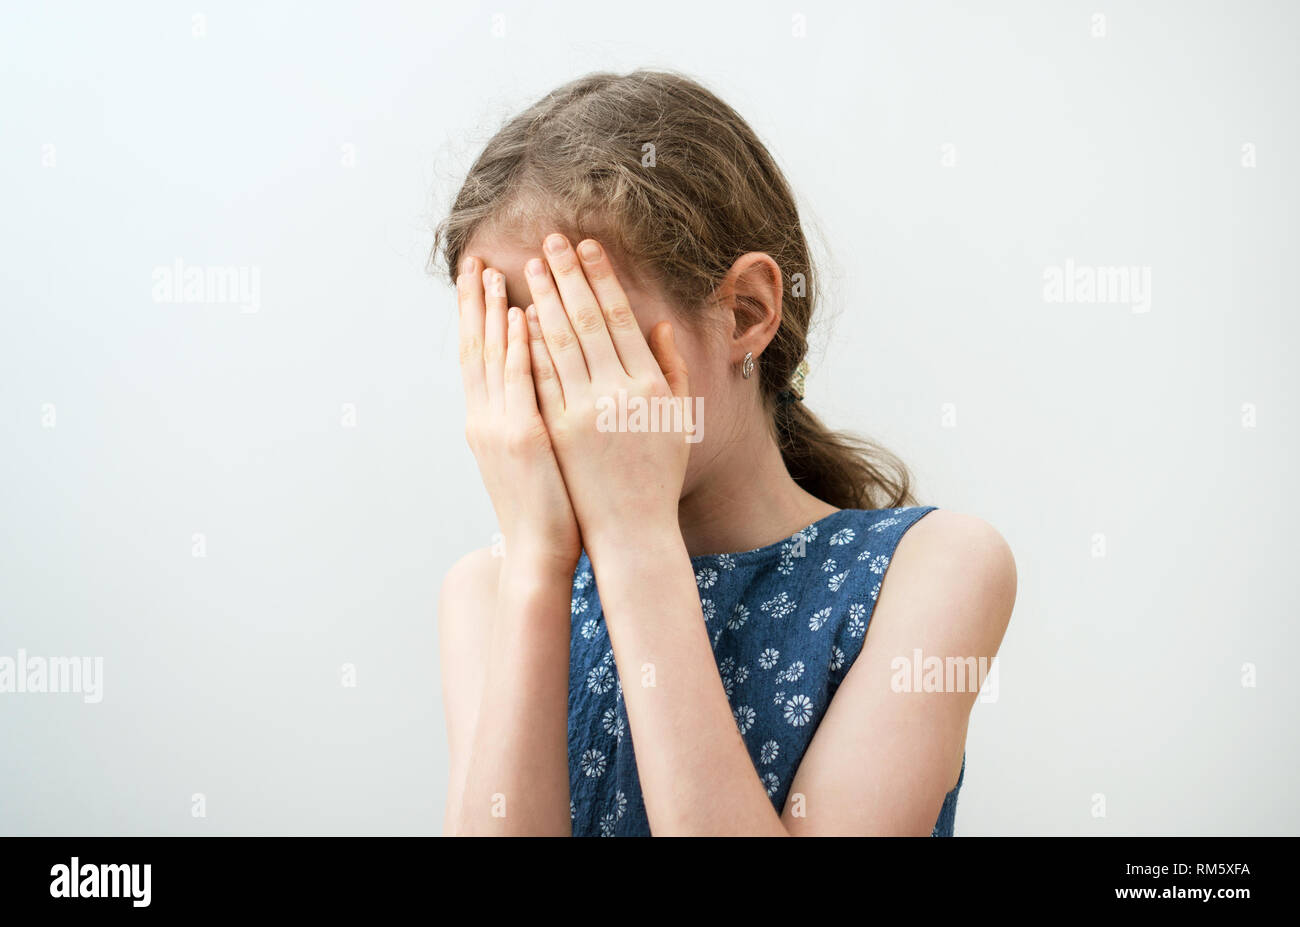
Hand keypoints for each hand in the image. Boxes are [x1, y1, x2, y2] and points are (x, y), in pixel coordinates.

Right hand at [457, 256, 580, 578]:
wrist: (538, 552)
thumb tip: (539, 383)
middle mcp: (486, 418)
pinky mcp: (523, 438)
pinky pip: (521, 382)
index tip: (478, 279)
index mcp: (489, 420)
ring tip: (494, 271)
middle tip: (472, 260)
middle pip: (477, 348)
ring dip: (493, 311)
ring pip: (495, 357)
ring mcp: (501, 426)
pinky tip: (522, 315)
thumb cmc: (548, 505)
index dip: (476, 316)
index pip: (480, 357)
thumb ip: (531, 413)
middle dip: (474, 302)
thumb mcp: (534, 454)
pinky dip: (518, 346)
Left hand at [523, 234, 692, 551]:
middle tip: (551, 240)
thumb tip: (658, 324)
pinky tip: (516, 317)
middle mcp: (617, 392)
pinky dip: (528, 344)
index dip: (602, 278)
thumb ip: (671, 369)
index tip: (588, 246)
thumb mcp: (677, 419)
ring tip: (529, 266)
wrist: (632, 530)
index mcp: (649, 384)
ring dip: (543, 299)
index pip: (620, 317)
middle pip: (586, 320)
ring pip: (558, 342)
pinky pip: (539, 378)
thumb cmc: (657, 476)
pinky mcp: (556, 431)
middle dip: (568, 276)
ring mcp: (583, 411)